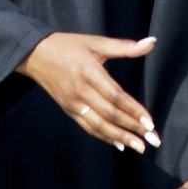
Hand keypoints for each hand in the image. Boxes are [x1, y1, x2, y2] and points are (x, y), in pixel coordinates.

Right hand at [19, 33, 157, 153]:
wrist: (35, 54)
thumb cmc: (69, 45)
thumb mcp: (96, 42)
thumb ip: (125, 47)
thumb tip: (152, 41)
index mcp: (89, 72)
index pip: (116, 96)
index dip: (133, 110)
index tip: (150, 122)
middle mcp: (81, 91)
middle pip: (110, 114)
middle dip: (132, 128)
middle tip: (152, 139)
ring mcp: (73, 103)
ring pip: (99, 125)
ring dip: (120, 138)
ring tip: (139, 147)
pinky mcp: (68, 110)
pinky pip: (88, 127)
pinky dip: (104, 137)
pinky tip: (119, 144)